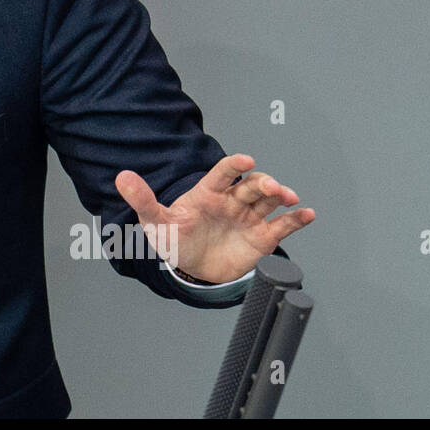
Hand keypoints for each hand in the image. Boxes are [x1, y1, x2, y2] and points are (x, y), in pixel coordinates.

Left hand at [114, 153, 314, 282]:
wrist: (190, 269)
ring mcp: (248, 218)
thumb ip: (142, 200)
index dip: (234, 165)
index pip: (223, 173)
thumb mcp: (156, 221)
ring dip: (282, 196)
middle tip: (272, 186)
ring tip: (290, 197)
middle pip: (251, 185)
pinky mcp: (261, 238)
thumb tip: (121, 177)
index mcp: (208, 193)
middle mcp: (232, 201)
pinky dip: (296, 219)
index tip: (245, 160)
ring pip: (269, 201)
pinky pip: (282, 225)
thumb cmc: (174, 239)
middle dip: (263, 182)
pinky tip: (307, 214)